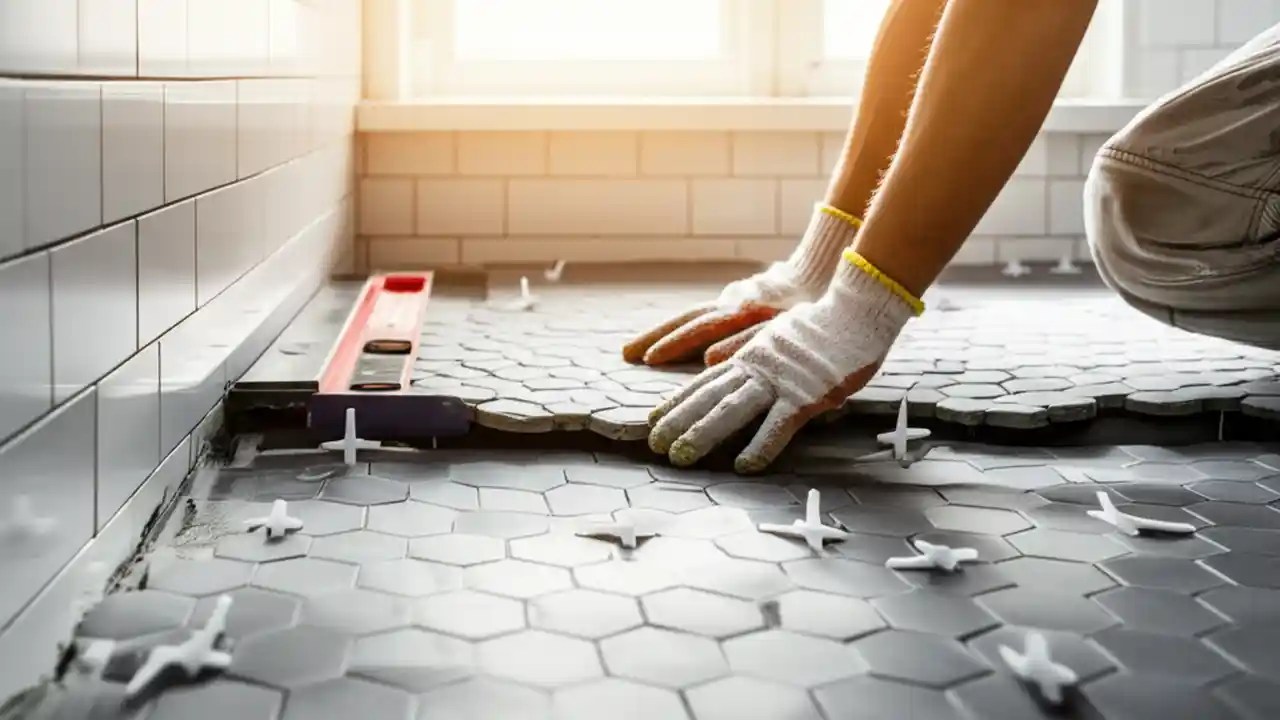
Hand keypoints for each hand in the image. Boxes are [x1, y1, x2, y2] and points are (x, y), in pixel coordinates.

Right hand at [621, 263, 818, 366]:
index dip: (672, 345)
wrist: (832, 266)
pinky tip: (673, 340)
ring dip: (664, 333)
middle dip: (656, 337)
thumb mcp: (790, 325)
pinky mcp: (742, 301)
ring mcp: (735, 299)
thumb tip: (711, 359)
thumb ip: (748, 342)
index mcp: (742, 308)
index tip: (647, 359)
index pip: (699, 328)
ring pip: (692, 316)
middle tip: (626, 354)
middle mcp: (733, 302)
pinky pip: (705, 316)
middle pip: (686, 320)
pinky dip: (684, 328)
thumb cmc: (817, 302)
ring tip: (636, 350)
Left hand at [647, 255, 919, 472]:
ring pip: (731, 409)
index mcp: (750, 354)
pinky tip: (743, 465)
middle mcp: (756, 366)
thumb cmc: (826, 325)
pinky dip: (759, 445)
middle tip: (653, 445)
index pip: (705, 380)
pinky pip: (778, 425)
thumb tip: (721, 361)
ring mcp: (778, 380)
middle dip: (677, 421)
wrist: (858, 310)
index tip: (654, 418)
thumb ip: (754, 354)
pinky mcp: (805, 395)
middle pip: (707, 396)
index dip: (677, 400)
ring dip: (702, 434)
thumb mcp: (780, 337)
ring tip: (679, 456)